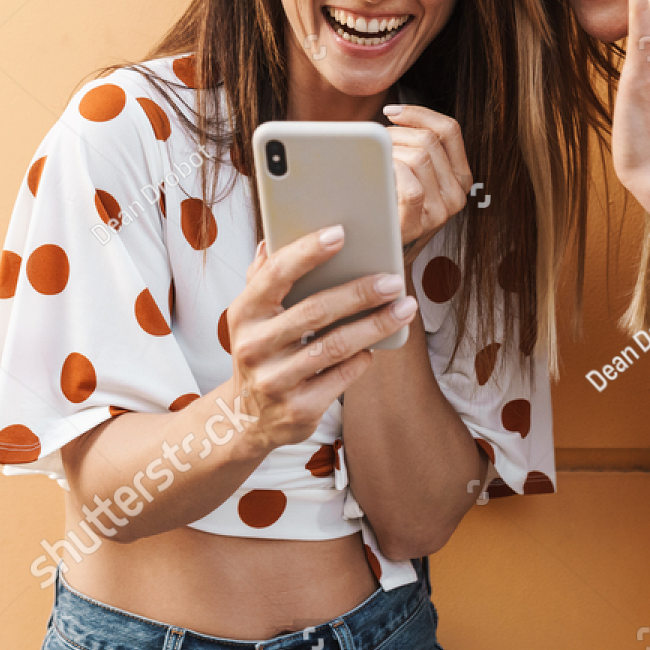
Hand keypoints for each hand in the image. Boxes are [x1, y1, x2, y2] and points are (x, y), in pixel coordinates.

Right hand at [216, 226, 417, 452]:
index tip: (341, 233)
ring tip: (405, 308)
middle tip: (394, 280)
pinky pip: (343, 377)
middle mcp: (254, 346)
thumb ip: (264, 278)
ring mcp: (275, 380)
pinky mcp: (298, 409)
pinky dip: (363, 358)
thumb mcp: (252, 316)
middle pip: (316, 311)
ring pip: (336, 346)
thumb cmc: (261, 349)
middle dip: (361, 292)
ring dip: (377, 325)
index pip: (276, 274)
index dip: (308, 252)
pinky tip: (377, 346)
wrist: (244, 416)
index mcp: (243, 313)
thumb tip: (272, 241)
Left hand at [381, 104, 473, 258]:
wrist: (381, 254)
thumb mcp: (415, 175)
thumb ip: (417, 147)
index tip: (391, 112)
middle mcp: (457, 193)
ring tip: (374, 162)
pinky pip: (411, 186)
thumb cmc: (391, 206)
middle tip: (374, 145)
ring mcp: (442, 211)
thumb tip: (394, 113)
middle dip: (396, 134)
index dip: (420, 113)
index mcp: (461, 176)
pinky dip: (391, 172)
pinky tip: (377, 175)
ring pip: (419, 157)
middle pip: (428, 140)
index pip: (450, 130)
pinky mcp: (421, 225)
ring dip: (389, 152)